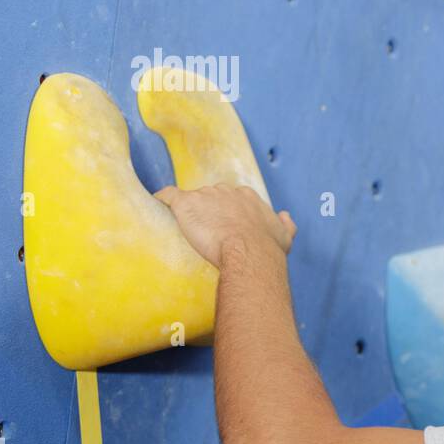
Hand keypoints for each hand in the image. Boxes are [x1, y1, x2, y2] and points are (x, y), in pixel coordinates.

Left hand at [155, 183, 296, 268]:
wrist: (249, 252)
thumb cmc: (266, 248)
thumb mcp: (284, 236)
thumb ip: (285, 225)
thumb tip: (284, 217)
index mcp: (247, 196)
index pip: (231, 198)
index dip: (225, 212)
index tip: (222, 225)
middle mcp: (226, 191)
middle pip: (210, 196)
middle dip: (207, 211)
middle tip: (205, 231)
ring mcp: (205, 195)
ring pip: (191, 200)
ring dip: (188, 212)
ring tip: (183, 228)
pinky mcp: (186, 203)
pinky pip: (168, 195)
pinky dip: (161, 199)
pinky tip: (157, 204)